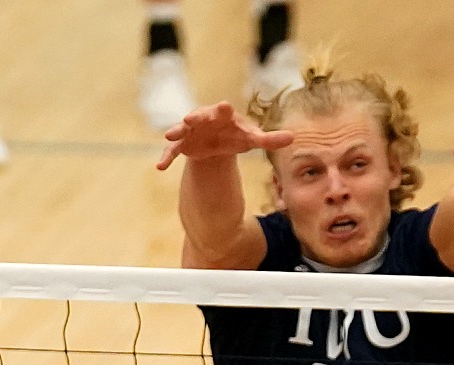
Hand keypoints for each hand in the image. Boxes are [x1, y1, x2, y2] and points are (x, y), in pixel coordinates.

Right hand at [156, 102, 294, 169]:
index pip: (223, 111)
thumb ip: (270, 139)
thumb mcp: (252, 139)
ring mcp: (191, 131)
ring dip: (176, 131)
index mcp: (223, 116)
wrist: (218, 143)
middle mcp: (204, 120)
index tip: (223, 107)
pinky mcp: (182, 145)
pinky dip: (166, 157)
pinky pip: (172, 150)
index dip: (222, 110)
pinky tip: (160, 167)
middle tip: (189, 119)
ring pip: (181, 129)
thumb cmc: (237, 136)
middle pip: (199, 116)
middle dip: (195, 117)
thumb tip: (293, 138)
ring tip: (171, 136)